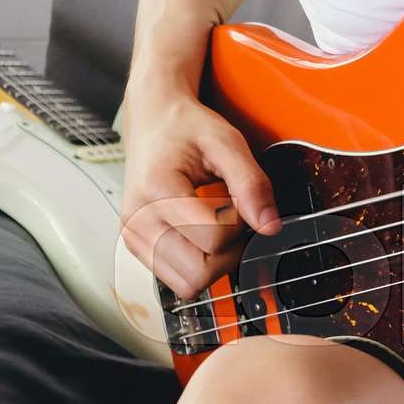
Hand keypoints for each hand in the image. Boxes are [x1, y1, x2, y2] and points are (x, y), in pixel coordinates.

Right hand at [120, 70, 280, 299]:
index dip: (239, 224)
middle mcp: (137, 219)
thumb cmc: (186, 128)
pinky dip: (196, 262)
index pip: (214, 240)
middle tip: (230, 217)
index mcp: (156, 190)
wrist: (153, 118)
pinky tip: (200, 232)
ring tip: (214, 224)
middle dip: (228, 251)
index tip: (237, 199)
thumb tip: (271, 227)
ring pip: (188, 284)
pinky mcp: (136, 246)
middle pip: (199, 273)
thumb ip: (251, 184)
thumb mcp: (227, 143)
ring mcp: (133, 236)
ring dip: (213, 261)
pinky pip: (176, 279)